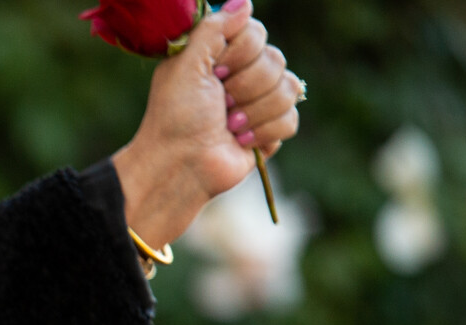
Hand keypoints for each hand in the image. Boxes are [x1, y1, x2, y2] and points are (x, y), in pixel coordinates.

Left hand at [111, 0, 302, 247]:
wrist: (178, 166)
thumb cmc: (175, 116)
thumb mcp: (186, 64)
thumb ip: (213, 28)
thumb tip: (245, 2)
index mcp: (221, 56)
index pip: (256, 32)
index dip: (239, 53)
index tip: (214, 72)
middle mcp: (242, 75)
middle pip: (275, 60)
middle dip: (244, 86)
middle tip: (219, 104)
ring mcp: (259, 103)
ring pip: (287, 89)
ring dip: (253, 111)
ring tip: (226, 126)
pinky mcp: (270, 131)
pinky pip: (291, 118)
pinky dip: (264, 132)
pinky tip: (241, 142)